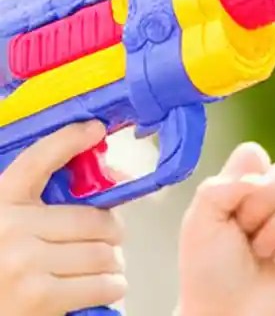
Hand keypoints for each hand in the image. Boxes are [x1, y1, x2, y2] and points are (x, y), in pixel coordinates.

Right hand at [0, 122, 126, 314]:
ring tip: (101, 269)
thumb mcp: (9, 228)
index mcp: (1, 205)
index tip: (94, 129)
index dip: (67, 140)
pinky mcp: (39, 296)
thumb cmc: (5, 270)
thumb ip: (41, 208)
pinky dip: (112, 287)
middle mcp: (10, 228)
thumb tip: (112, 178)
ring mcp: (24, 263)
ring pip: (104, 253)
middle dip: (111, 233)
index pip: (35, 161)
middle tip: (109, 242)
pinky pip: (103, 284)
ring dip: (112, 263)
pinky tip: (102, 288)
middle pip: (94, 220)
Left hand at [176, 143, 274, 315]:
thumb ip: (219, 188)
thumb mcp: (199, 224)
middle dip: (268, 205)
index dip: (245, 182)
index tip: (232, 212)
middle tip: (248, 234)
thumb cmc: (209, 272)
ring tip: (266, 252)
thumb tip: (258, 177)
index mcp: (246, 185)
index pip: (256, 154)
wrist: (226, 315)